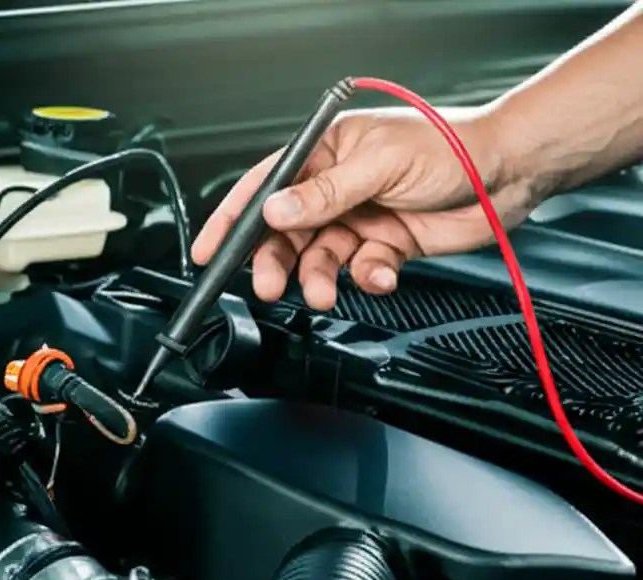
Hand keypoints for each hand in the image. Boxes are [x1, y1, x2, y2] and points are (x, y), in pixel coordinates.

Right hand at [192, 108, 534, 310]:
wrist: (510, 173)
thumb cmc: (451, 147)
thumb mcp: (379, 165)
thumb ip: (324, 194)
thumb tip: (274, 210)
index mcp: (325, 154)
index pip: (264, 187)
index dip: (232, 220)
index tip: (209, 251)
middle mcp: (336, 188)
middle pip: (285, 233)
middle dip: (274, 262)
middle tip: (270, 286)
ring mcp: (359, 218)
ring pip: (318, 257)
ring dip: (316, 277)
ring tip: (321, 291)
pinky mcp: (384, 245)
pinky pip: (358, 270)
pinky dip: (366, 278)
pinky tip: (380, 274)